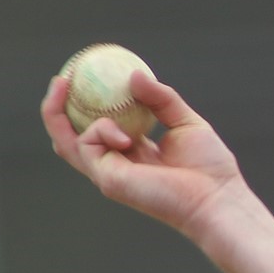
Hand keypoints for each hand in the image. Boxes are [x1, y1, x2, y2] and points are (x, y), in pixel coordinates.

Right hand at [41, 68, 248, 237]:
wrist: (217, 198)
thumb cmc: (210, 168)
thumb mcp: (186, 122)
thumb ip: (161, 99)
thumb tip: (134, 75)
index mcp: (133, 151)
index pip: (98, 126)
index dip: (85, 104)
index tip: (82, 74)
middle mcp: (116, 163)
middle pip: (69, 136)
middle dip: (55, 107)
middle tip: (60, 78)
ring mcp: (108, 173)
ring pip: (66, 142)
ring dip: (59, 112)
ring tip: (63, 83)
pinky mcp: (108, 180)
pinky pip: (86, 145)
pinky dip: (98, 130)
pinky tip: (124, 134)